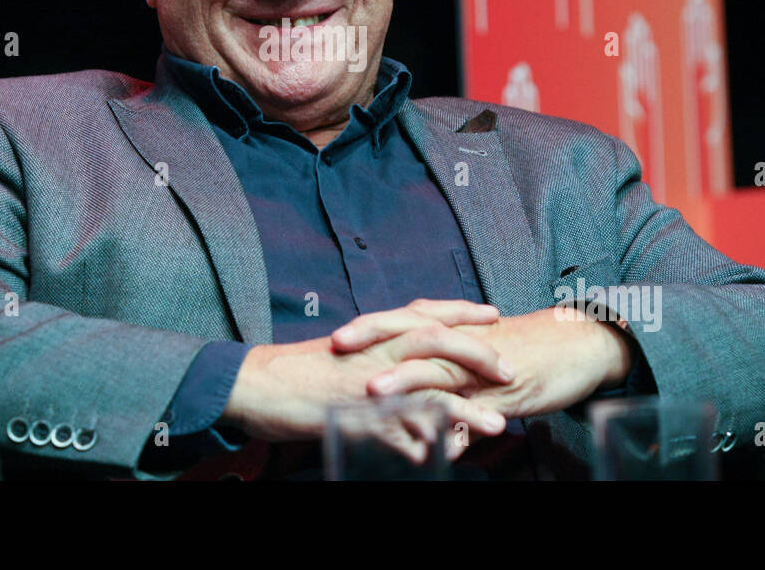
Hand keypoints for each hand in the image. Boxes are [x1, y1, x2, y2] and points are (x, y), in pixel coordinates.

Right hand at [220, 299, 512, 450]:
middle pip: (437, 340)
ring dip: (467, 405)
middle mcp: (375, 350)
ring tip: (499, 422)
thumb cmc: (295, 371)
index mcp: (373, 334)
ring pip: (427, 385)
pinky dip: (425, 440)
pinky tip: (449, 453)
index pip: (424, 313)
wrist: (255, 383)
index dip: (460, 312)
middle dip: (478, 352)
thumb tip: (393, 364)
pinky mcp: (357, 412)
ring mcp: (368, 380)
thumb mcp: (341, 356)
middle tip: (510, 365)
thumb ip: (372, 356)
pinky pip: (399, 428)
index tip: (491, 312)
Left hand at [360, 305, 634, 422]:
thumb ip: (447, 355)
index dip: (371, 324)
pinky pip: (478, 408)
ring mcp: (483, 367)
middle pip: (412, 333)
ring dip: (407, 380)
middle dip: (374, 337)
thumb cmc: (528, 347)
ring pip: (440, 369)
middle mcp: (464, 342)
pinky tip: (438, 440)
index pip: (405, 319)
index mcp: (455, 327)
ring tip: (375, 391)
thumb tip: (414, 368)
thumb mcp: (480, 346)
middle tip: (337, 344)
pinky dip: (457, 423)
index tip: (335, 332)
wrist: (580, 344)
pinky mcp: (507, 392)